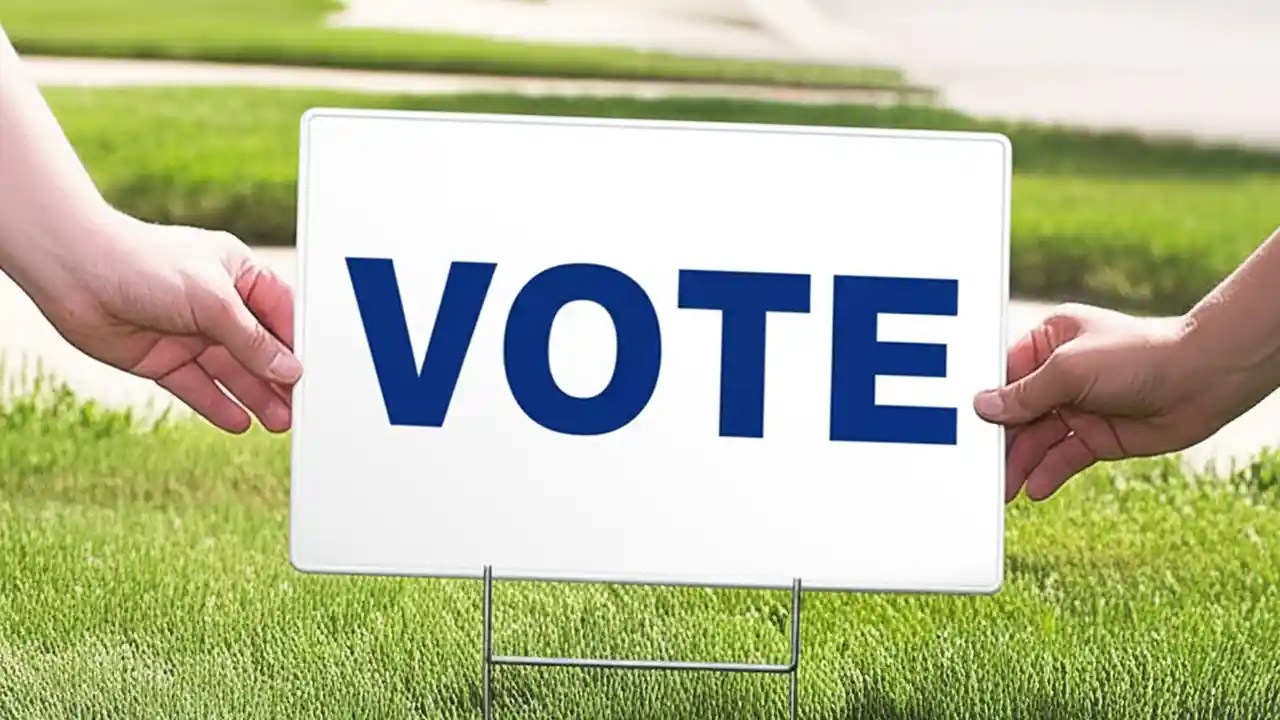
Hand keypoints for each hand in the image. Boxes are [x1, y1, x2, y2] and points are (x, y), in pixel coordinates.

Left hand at [29, 213, 299, 432]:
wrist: (73, 273)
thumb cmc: (142, 262)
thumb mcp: (213, 299)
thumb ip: (252, 340)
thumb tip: (288, 370)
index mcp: (239, 275)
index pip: (282, 315)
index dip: (299, 345)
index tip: (317, 375)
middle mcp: (218, 305)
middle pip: (260, 349)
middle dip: (280, 378)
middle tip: (303, 408)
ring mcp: (191, 334)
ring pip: (233, 372)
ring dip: (256, 397)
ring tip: (280, 423)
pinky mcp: (164, 360)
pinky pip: (199, 387)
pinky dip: (218, 405)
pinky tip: (241, 422)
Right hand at [972, 303, 1228, 501]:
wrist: (1203, 380)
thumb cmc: (1140, 356)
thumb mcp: (1069, 370)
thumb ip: (1024, 394)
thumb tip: (983, 407)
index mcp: (1048, 342)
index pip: (1004, 377)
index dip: (985, 404)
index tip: (963, 429)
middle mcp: (1059, 375)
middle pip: (1017, 414)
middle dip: (1001, 442)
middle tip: (981, 469)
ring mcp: (1077, 407)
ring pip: (1037, 440)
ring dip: (1021, 465)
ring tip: (1006, 490)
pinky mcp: (1096, 436)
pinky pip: (1063, 458)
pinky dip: (1049, 474)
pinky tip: (1036, 490)